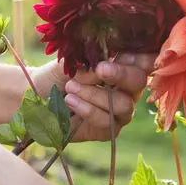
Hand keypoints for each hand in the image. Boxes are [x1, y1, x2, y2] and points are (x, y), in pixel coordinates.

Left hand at [33, 53, 155, 141]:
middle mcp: (128, 90)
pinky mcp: (109, 130)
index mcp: (124, 67)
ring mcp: (120, 112)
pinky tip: (71, 101)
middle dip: (121, 75)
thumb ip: (90, 63)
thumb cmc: (59, 74)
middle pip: (140, 82)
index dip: (141, 58)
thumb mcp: (72, 62)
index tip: (122, 54)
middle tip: (101, 70)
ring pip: (124, 104)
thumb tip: (100, 69)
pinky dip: (88, 110)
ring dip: (96, 95)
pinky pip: (107, 122)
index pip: (146, 61)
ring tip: (71, 87)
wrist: (39, 96)